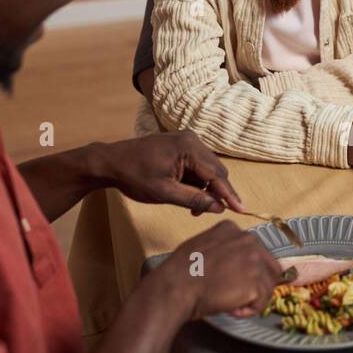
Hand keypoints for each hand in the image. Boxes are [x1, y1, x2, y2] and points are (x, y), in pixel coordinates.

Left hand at [89, 131, 243, 214]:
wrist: (110, 162)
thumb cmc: (133, 176)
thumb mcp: (164, 193)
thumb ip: (194, 199)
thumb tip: (219, 208)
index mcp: (189, 147)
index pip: (216, 175)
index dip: (229, 195)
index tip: (242, 210)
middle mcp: (192, 139)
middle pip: (215, 170)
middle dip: (214, 193)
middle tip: (203, 212)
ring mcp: (186, 140)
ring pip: (207, 168)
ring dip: (204, 188)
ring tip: (191, 205)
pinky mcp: (180, 144)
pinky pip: (197, 164)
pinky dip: (195, 180)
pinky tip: (185, 192)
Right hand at [156, 221, 284, 319]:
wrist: (174, 288)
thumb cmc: (180, 273)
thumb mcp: (202, 247)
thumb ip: (223, 249)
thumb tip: (238, 264)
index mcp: (233, 229)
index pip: (256, 251)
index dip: (247, 271)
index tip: (230, 280)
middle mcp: (248, 240)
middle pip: (270, 267)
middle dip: (257, 284)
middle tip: (235, 295)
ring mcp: (254, 260)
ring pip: (267, 286)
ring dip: (251, 298)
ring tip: (229, 303)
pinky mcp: (255, 282)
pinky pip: (262, 302)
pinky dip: (248, 311)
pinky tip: (230, 309)